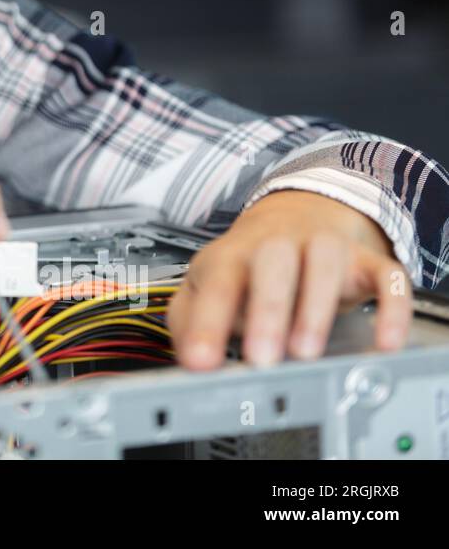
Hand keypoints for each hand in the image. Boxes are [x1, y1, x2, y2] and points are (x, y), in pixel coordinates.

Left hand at [167, 190, 411, 369]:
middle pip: (271, 264)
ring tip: (306, 351)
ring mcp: (324, 247)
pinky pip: (386, 275)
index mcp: (233, 255)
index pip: (216, 283)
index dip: (207, 323)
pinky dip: (389, 307)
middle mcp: (278, 245)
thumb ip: (190, 318)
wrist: (298, 214)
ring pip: (324, 263)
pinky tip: (383, 340)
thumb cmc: (249, 264)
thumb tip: (185, 353)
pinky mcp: (366, 260)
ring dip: (316, 307)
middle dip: (266, 311)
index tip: (201, 361)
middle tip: (261, 358)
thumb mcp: (209, 284)